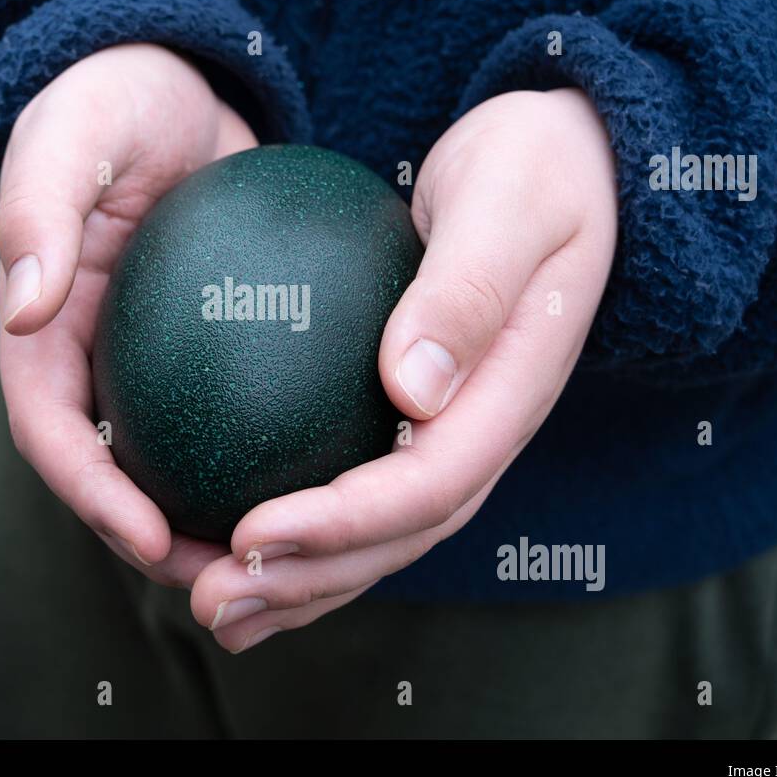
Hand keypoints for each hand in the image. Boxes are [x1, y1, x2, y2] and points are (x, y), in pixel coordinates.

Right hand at [0, 43, 254, 585]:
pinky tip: (327, 479)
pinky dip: (262, 458)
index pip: (53, 433)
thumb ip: (41, 211)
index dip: (91, 496)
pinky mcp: (205, 350)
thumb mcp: (71, 138)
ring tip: (277, 555)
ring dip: (213, 519)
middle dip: (154, 539)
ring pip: (174, 464)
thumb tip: (22, 308)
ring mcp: (149, 363)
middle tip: (226, 574)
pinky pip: (233, 417)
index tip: (151, 539)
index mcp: (43, 331)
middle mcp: (92, 361)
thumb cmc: (108, 102)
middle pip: (112, 475)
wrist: (167, 84)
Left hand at [190, 88, 618, 651]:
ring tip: (210, 609)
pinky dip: (301, 538)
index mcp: (509, 392)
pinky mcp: (419, 421)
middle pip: (397, 537)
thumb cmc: (534, 169)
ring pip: (377, 537)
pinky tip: (228, 544)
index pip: (427, 485)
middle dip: (305, 580)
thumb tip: (410, 390)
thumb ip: (468, 289)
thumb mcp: (509, 203)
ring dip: (295, 584)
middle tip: (209, 600)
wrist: (567, 168)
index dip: (342, 523)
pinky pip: (360, 493)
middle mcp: (483, 432)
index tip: (251, 533)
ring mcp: (454, 434)